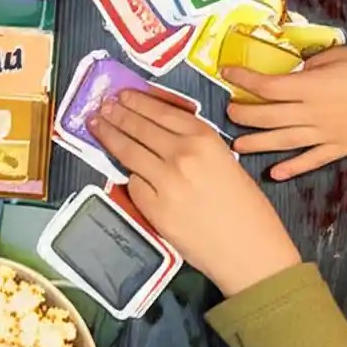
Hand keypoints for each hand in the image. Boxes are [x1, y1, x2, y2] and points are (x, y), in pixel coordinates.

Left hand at [89, 89, 299, 295]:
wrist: (250, 252)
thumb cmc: (247, 209)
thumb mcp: (225, 161)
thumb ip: (194, 145)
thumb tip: (159, 134)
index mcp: (204, 139)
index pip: (160, 111)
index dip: (137, 101)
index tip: (123, 95)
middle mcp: (182, 154)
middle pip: (139, 127)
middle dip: (117, 114)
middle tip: (102, 105)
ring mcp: (165, 181)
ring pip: (128, 151)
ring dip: (108, 135)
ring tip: (96, 125)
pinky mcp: (153, 207)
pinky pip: (133, 184)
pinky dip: (129, 176)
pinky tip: (123, 170)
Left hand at [225, 46, 346, 180]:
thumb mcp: (338, 55)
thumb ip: (309, 67)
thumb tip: (292, 74)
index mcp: (311, 87)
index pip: (266, 87)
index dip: (242, 80)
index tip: (226, 74)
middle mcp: (313, 114)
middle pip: (267, 117)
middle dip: (243, 115)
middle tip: (228, 112)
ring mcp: (327, 134)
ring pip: (283, 142)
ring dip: (257, 144)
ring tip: (236, 145)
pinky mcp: (343, 147)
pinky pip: (312, 160)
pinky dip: (293, 168)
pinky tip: (275, 173)